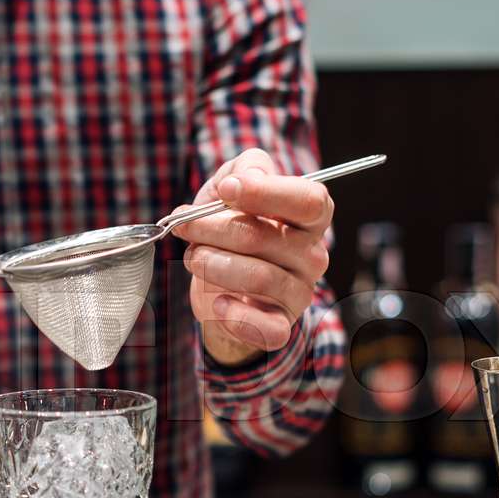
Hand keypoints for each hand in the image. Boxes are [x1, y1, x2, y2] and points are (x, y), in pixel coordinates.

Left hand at [173, 148, 332, 366]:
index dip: (265, 192)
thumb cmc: (229, 230)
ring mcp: (300, 292)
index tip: (226, 189)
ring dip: (212, 263)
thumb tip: (241, 179)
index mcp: (309, 217)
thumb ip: (242, 170)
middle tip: (186, 226)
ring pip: (258, 277)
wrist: (218, 286)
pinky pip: (267, 328)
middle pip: (264, 236)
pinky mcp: (281, 325)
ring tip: (194, 257)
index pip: (309, 200)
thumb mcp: (230, 188)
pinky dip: (236, 316)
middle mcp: (312, 254)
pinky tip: (218, 302)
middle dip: (212, 228)